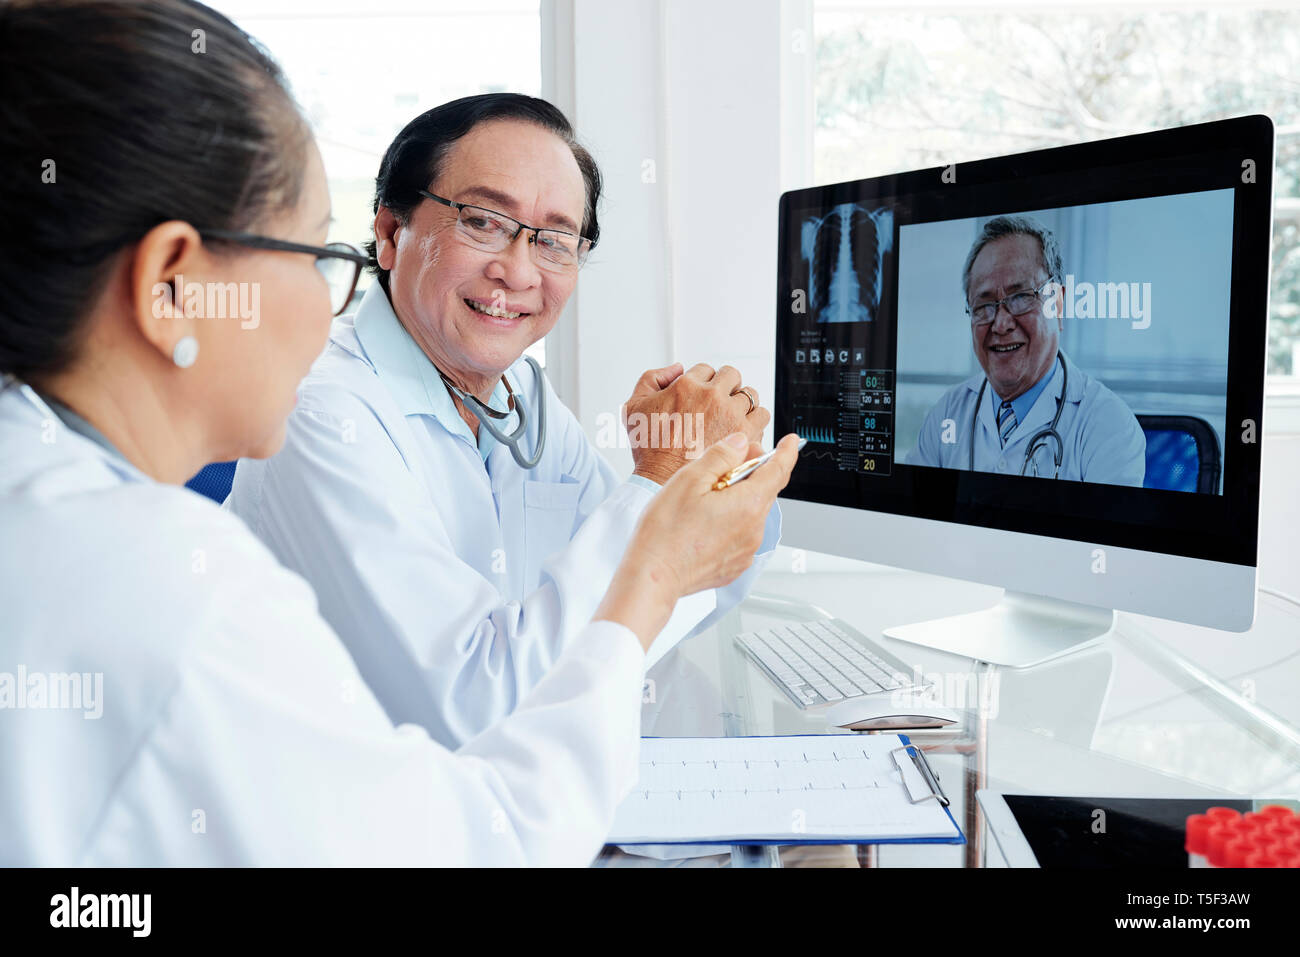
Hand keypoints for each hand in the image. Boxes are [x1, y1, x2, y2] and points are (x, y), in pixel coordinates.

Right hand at [595, 432, 799, 648]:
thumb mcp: (689, 479)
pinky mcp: (735, 565)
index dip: (786, 452)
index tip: (791, 442)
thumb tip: (740, 443)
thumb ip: (721, 456)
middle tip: (726, 463)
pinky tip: (703, 523)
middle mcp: (754, 529)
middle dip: (752, 473)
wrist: (653, 576)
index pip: (779, 470)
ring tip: (703, 499)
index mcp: (749, 504)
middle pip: (764, 491)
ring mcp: (746, 550)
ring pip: (751, 513)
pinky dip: (730, 523)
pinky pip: (740, 535)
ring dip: (737, 499)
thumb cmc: (666, 531)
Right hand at [623, 362, 770, 485]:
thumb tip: (676, 368)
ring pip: (750, 395)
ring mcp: (731, 414)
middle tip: (719, 405)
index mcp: (687, 386)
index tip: (701, 397)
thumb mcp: (633, 406)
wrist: (660, 480)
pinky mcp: (745, 433)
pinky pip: (762, 416)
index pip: (706, 369)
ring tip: (733, 418)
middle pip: (731, 376)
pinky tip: (743, 431)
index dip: (703, 383)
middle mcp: (712, 396)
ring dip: (743, 403)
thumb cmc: (648, 449)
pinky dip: (755, 421)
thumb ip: (651, 379)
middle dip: (725, 388)